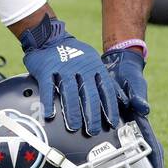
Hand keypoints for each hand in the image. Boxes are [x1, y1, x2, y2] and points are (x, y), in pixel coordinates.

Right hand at [20, 16, 119, 134]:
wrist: (50, 37)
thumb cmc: (73, 53)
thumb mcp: (93, 61)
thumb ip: (104, 80)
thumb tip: (121, 99)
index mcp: (94, 66)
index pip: (105, 89)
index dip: (109, 107)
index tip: (111, 122)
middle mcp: (80, 67)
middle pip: (88, 94)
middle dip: (92, 114)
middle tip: (93, 130)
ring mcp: (63, 68)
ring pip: (69, 93)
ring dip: (72, 112)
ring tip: (74, 126)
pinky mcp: (46, 69)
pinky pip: (47, 88)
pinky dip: (48, 102)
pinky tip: (49, 115)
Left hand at [104, 48, 162, 167]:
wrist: (117, 65)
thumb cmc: (129, 75)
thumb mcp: (134, 83)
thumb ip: (138, 95)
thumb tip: (144, 109)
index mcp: (141, 120)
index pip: (152, 147)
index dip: (156, 165)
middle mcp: (133, 126)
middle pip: (143, 154)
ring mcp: (123, 125)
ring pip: (128, 151)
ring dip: (128, 167)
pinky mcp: (112, 121)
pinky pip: (113, 141)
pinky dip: (112, 154)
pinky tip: (104, 165)